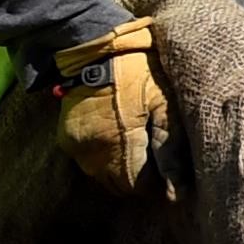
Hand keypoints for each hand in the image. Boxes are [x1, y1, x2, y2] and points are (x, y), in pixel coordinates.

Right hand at [51, 21, 172, 196]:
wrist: (95, 50)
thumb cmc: (139, 73)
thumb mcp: (164, 106)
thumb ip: (170, 151)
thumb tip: (178, 193)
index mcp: (118, 141)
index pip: (136, 185)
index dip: (154, 184)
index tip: (166, 174)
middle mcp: (91, 151)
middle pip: (117, 186)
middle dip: (138, 179)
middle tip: (154, 161)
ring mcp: (75, 146)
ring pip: (101, 178)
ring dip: (119, 171)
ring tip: (137, 148)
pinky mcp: (65, 140)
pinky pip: (87, 164)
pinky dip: (104, 159)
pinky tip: (118, 140)